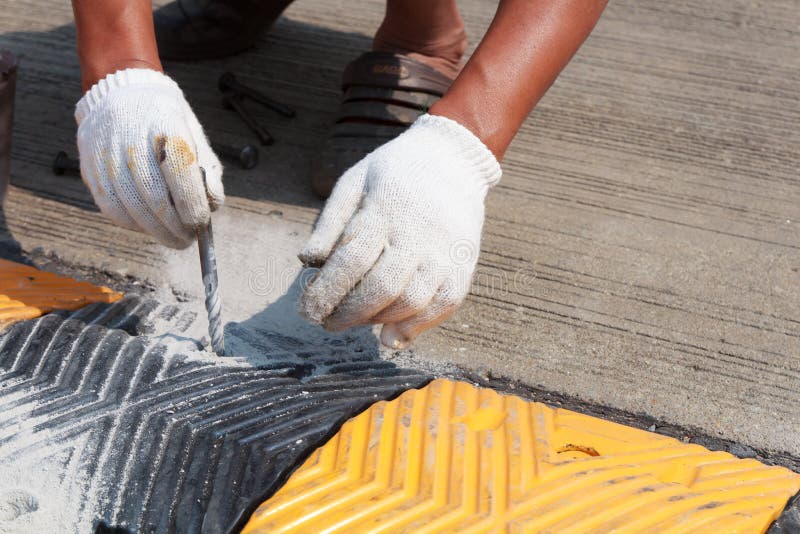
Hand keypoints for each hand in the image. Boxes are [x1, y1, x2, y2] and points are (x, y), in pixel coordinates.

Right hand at [75, 68, 223, 247]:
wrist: (120, 92)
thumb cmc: (165, 120)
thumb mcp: (194, 134)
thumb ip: (208, 170)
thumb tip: (213, 205)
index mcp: (166, 127)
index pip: (182, 175)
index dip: (193, 206)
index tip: (200, 223)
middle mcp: (133, 141)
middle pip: (156, 198)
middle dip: (175, 227)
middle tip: (187, 239)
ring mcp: (108, 156)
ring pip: (133, 208)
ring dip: (155, 231)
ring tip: (171, 237)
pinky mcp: (91, 168)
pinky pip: (111, 207)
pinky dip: (132, 224)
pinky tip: (146, 226)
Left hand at [299, 114, 501, 347]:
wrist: (453, 158)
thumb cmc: (394, 171)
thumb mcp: (354, 180)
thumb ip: (331, 221)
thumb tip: (307, 261)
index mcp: (385, 209)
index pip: (351, 259)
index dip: (327, 291)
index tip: (307, 310)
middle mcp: (418, 233)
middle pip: (381, 287)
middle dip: (348, 313)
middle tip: (327, 322)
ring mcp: (445, 251)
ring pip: (411, 301)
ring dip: (377, 321)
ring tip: (355, 322)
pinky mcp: (464, 264)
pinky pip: (443, 305)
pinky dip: (416, 327)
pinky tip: (390, 336)